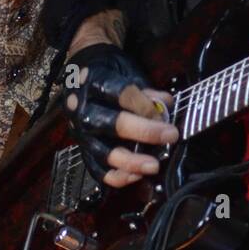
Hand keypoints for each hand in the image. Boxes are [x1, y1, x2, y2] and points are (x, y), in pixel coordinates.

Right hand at [64, 44, 177, 189]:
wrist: (78, 76)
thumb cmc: (108, 74)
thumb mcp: (126, 72)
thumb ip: (146, 91)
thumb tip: (166, 104)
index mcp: (94, 82)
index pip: (123, 96)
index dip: (147, 107)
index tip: (166, 116)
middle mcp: (83, 108)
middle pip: (113, 125)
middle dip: (144, 132)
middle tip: (170, 136)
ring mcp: (80, 132)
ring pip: (103, 152)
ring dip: (131, 162)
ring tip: (154, 166)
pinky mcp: (82, 149)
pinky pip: (96, 169)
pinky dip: (116, 176)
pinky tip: (136, 176)